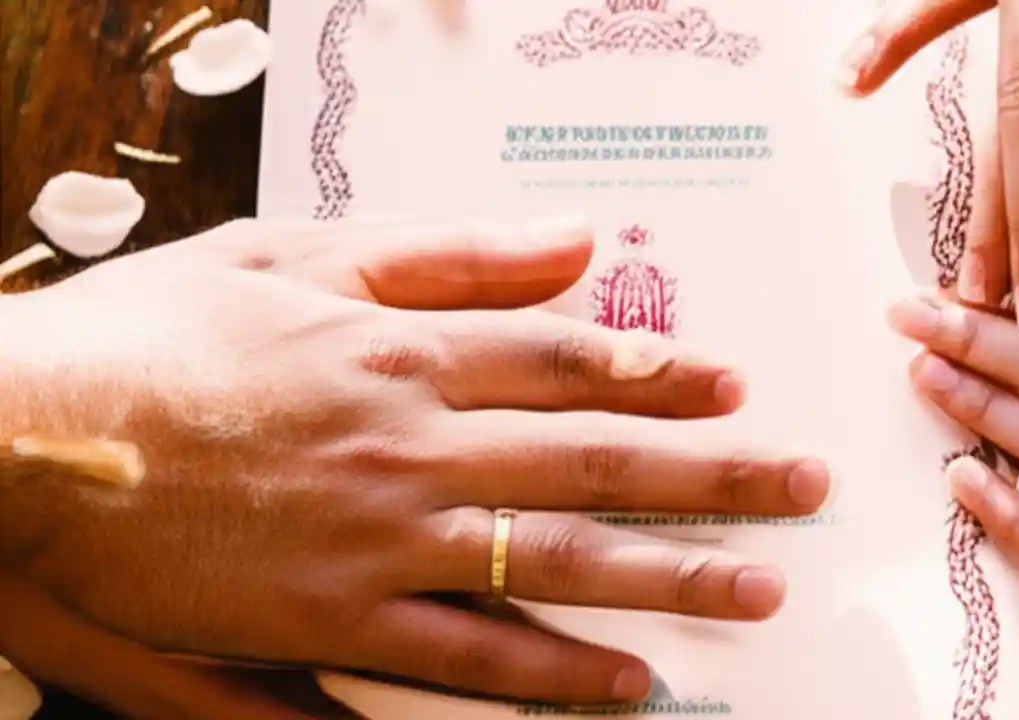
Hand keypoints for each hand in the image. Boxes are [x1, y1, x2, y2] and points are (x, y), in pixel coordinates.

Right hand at [0, 217, 829, 704]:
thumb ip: (439, 249)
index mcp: (401, 348)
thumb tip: (571, 238)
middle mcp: (412, 441)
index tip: (736, 387)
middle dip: (713, 474)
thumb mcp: (288, 252)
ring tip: (758, 590)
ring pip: (555, 561)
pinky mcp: (333, 621)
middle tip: (803, 486)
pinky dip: (554, 673)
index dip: (662, 372)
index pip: (567, 360)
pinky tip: (632, 687)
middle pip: (593, 459)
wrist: (24, 435)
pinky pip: (466, 656)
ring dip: (669, 578)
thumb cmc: (151, 335)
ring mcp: (379, 537)